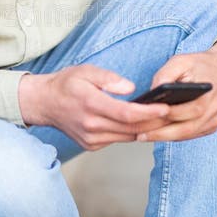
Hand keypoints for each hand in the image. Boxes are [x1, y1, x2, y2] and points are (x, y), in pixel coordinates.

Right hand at [18, 64, 172, 150]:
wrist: (44, 103)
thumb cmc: (66, 84)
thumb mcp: (86, 71)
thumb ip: (109, 79)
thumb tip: (131, 88)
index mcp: (91, 105)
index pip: (127, 114)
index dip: (149, 113)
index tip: (165, 108)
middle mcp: (91, 125)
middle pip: (131, 129)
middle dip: (154, 122)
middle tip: (172, 113)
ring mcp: (91, 138)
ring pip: (126, 137)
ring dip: (145, 130)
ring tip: (161, 119)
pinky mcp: (91, 145)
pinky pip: (117, 140)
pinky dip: (130, 133)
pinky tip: (140, 124)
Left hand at [136, 39, 216, 142]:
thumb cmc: (200, 64)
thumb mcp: (180, 61)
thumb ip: (165, 75)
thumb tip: (151, 92)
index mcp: (205, 95)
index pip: (180, 112)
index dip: (159, 117)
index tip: (141, 121)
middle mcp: (212, 111)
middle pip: (182, 129)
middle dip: (158, 133)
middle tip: (138, 134)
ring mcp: (214, 120)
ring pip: (186, 135)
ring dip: (164, 137)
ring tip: (144, 136)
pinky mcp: (212, 125)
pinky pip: (191, 135)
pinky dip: (174, 136)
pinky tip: (158, 134)